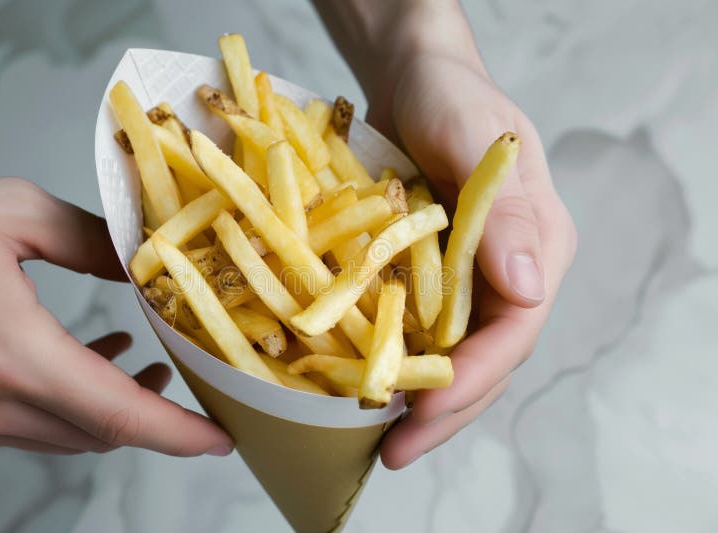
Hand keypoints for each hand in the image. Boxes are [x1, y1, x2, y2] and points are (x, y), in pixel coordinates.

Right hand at [0, 177, 232, 455]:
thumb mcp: (13, 213)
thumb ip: (91, 240)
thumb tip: (144, 262)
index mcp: (12, 352)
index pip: (118, 414)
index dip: (178, 431)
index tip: (222, 437)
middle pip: (101, 431)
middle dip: (157, 417)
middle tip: (194, 385)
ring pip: (70, 434)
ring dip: (118, 408)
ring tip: (151, 367)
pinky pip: (37, 423)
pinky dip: (78, 401)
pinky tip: (96, 361)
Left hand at [370, 55, 576, 467]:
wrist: (416, 78)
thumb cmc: (451, 95)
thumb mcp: (478, 137)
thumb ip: (504, 208)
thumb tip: (529, 289)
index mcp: (536, 245)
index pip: (515, 331)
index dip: (472, 380)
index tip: (421, 414)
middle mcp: (509, 271)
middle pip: (487, 359)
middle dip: (444, 411)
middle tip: (394, 453)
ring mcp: (471, 276)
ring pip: (455, 354)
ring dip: (421, 400)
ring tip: (379, 440)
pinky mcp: (434, 274)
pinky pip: (423, 330)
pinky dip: (399, 362)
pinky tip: (365, 386)